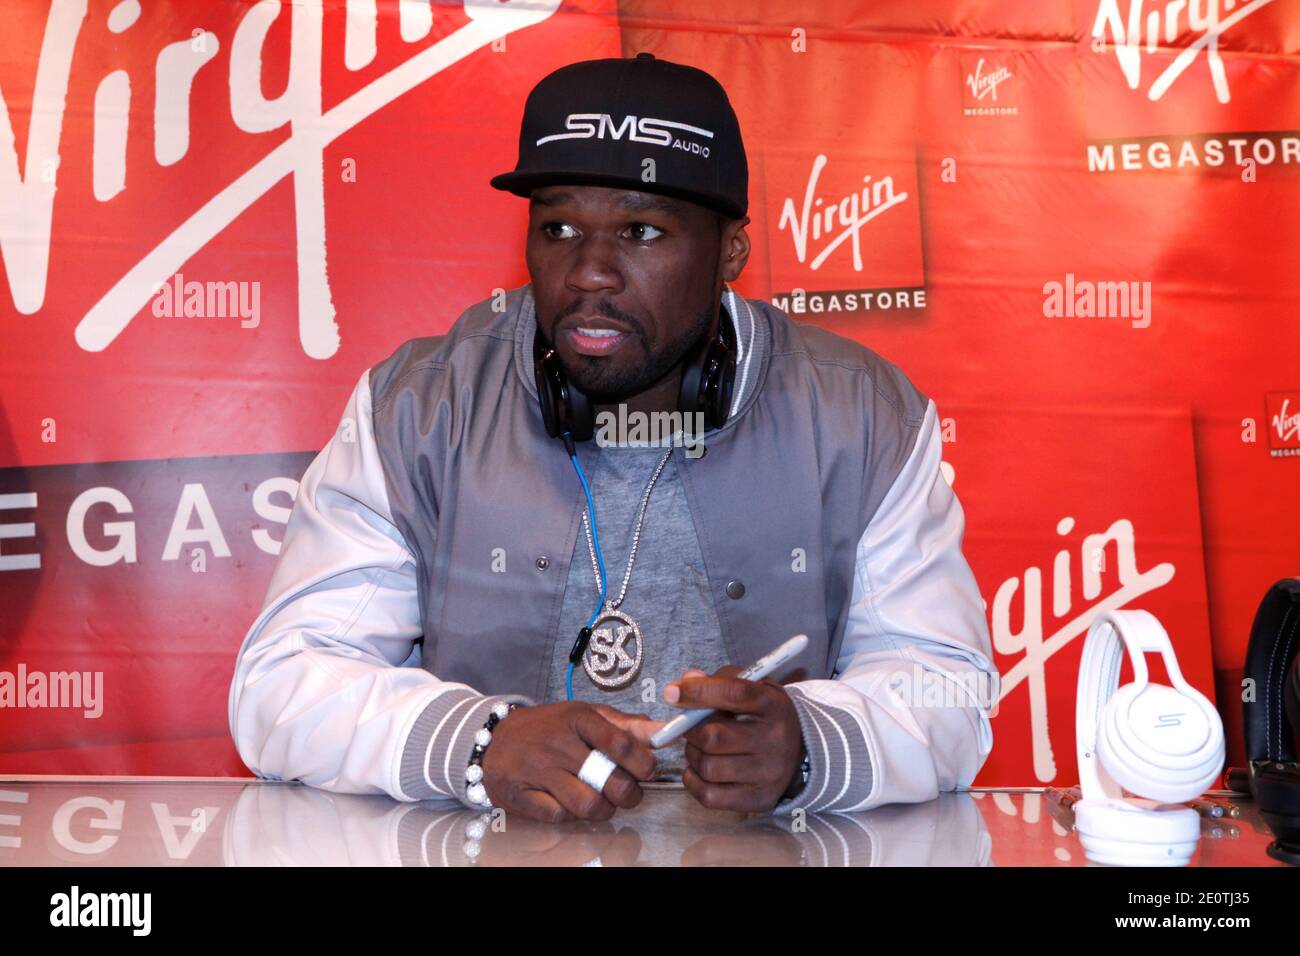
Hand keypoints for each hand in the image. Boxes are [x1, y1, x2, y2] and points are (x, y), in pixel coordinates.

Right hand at [479, 701, 662, 822]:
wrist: (492, 738)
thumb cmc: (548, 728)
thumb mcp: (584, 715)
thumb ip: (624, 725)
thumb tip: (661, 732)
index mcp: (577, 719)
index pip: (620, 743)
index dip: (643, 762)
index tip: (647, 769)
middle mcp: (558, 743)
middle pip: (610, 781)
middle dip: (629, 793)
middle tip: (627, 791)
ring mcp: (538, 770)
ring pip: (587, 804)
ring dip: (603, 810)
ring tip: (602, 802)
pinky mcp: (521, 794)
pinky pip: (558, 816)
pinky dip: (570, 816)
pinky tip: (570, 804)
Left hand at [664, 665, 803, 812]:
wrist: (799, 751)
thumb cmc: (764, 714)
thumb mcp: (751, 687)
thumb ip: (718, 681)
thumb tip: (685, 682)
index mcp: (772, 704)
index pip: (734, 694)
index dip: (699, 692)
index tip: (671, 692)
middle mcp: (775, 739)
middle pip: (714, 737)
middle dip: (690, 731)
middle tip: (689, 728)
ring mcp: (769, 773)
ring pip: (708, 767)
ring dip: (692, 755)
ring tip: (698, 748)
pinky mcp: (760, 799)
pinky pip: (710, 796)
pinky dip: (694, 781)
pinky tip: (699, 770)